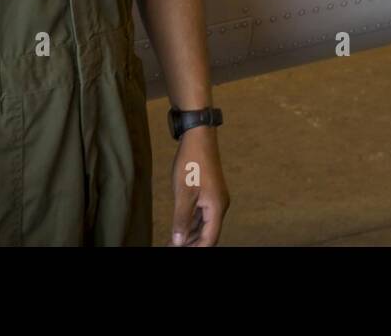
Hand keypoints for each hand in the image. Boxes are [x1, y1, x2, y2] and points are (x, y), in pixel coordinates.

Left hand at [169, 126, 228, 245]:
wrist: (198, 137)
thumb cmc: (192, 163)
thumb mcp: (184, 193)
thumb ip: (182, 219)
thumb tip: (178, 242)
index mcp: (217, 207)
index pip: (209, 239)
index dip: (196, 249)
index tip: (179, 253)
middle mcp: (219, 205)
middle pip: (207, 233)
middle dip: (191, 244)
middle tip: (172, 248)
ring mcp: (214, 198)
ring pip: (203, 224)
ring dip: (189, 234)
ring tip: (172, 242)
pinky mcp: (208, 192)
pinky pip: (201, 213)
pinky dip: (190, 222)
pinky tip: (178, 228)